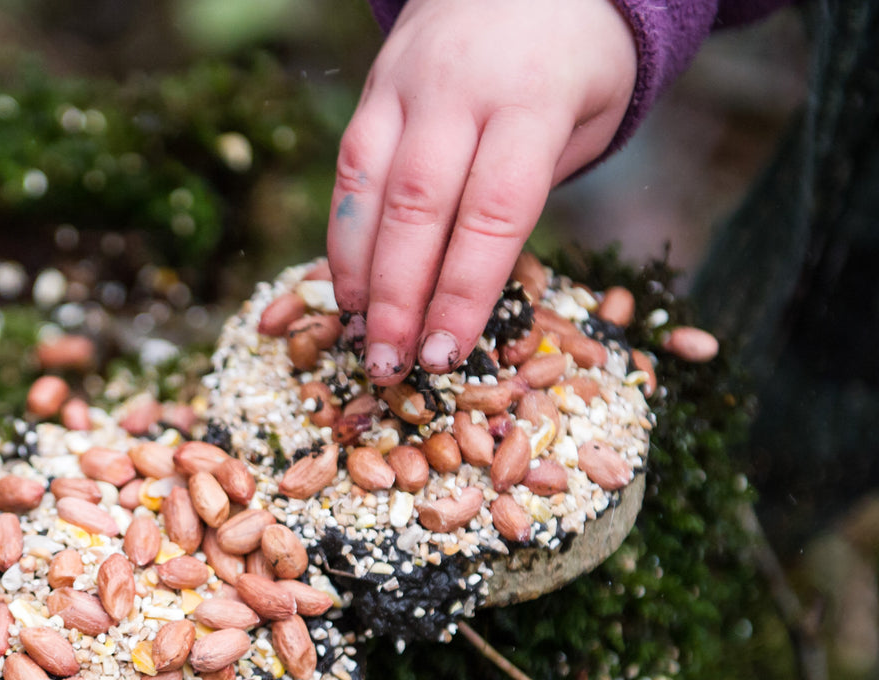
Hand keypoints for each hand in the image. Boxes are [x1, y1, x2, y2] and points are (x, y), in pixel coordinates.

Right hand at [327, 0, 636, 381]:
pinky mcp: (375, 89)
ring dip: (360, 272)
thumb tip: (470, 290)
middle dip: (401, 298)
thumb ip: (529, 193)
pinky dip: (343, 233)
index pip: (493, 214)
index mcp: (532, 101)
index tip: (447, 353)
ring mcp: (407, 84)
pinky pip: (351, 169)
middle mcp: (460, 90)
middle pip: (419, 208)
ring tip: (362, 336)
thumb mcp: (585, 122)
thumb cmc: (575, 63)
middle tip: (391, 366)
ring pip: (370, 188)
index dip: (464, 292)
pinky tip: (347, 286)